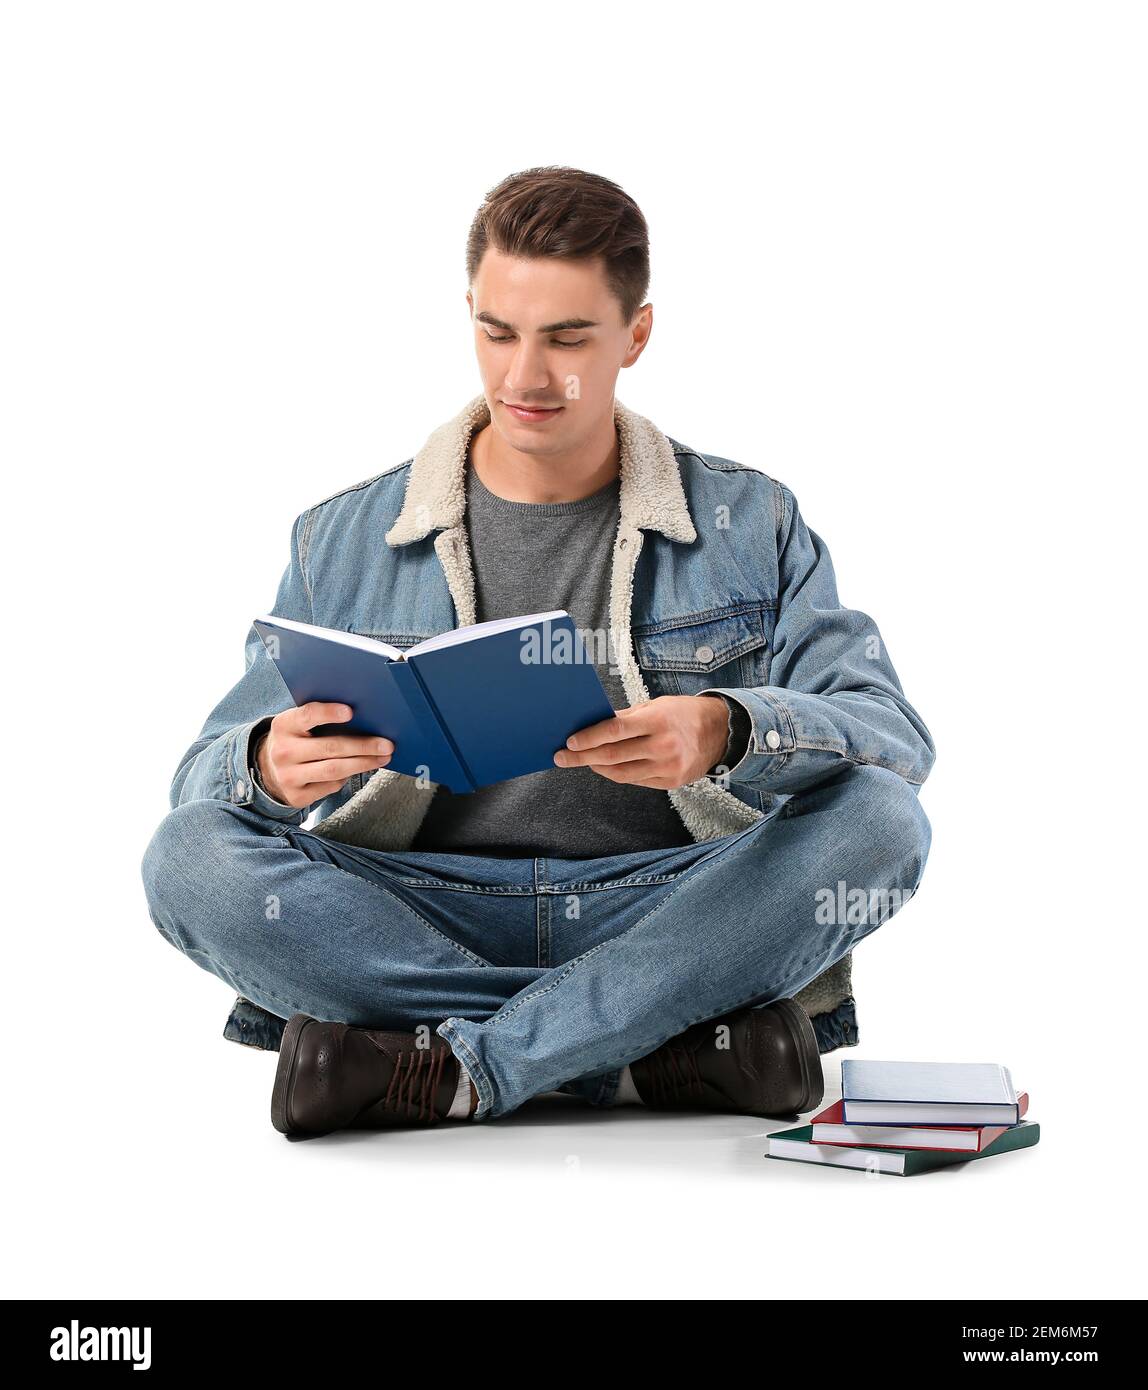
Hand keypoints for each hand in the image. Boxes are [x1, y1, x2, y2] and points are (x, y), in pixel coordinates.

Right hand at [255, 703, 393, 807]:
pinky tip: (361, 768)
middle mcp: (282, 751)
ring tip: (383, 758)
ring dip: (363, 764)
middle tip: (387, 744)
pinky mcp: (297, 796)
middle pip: (329, 747)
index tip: (351, 711)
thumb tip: (365, 718)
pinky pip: (331, 786)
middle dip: (363, 746)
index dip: (328, 713)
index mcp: (283, 726)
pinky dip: (348, 777)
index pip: (306, 716)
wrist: (269, 770)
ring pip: (334, 770)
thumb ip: (320, 720)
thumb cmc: (296, 740)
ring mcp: (288, 776)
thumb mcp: (298, 725)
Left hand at [551, 695, 729, 789]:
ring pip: (621, 773)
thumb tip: (591, 725)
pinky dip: (618, 774)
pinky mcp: (672, 782)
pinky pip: (636, 780)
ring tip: (583, 761)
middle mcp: (663, 746)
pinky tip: (607, 767)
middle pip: (613, 755)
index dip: (589, 738)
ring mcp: (668, 767)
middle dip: (582, 757)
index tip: (569, 742)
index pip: (615, 730)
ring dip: (597, 768)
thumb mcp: (655, 706)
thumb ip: (625, 717)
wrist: (721, 732)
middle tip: (561, 757)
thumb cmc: (682, 713)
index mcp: (658, 721)